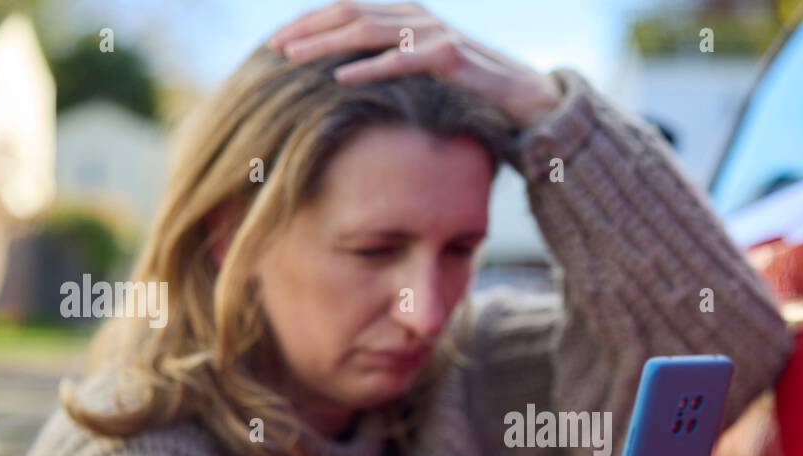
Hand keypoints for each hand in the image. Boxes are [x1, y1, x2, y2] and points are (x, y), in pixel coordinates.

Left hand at [269, 1, 562, 128]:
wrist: (529, 98)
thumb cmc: (474, 90)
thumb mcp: (428, 72)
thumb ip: (395, 63)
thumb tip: (350, 79)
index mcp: (407, 16)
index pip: (347, 9)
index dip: (309, 22)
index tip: (276, 41)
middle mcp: (417, 16)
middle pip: (350, 14)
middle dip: (307, 29)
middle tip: (273, 48)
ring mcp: (435, 34)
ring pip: (368, 31)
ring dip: (326, 44)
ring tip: (293, 58)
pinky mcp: (451, 58)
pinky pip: (402, 61)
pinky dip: (369, 68)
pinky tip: (340, 78)